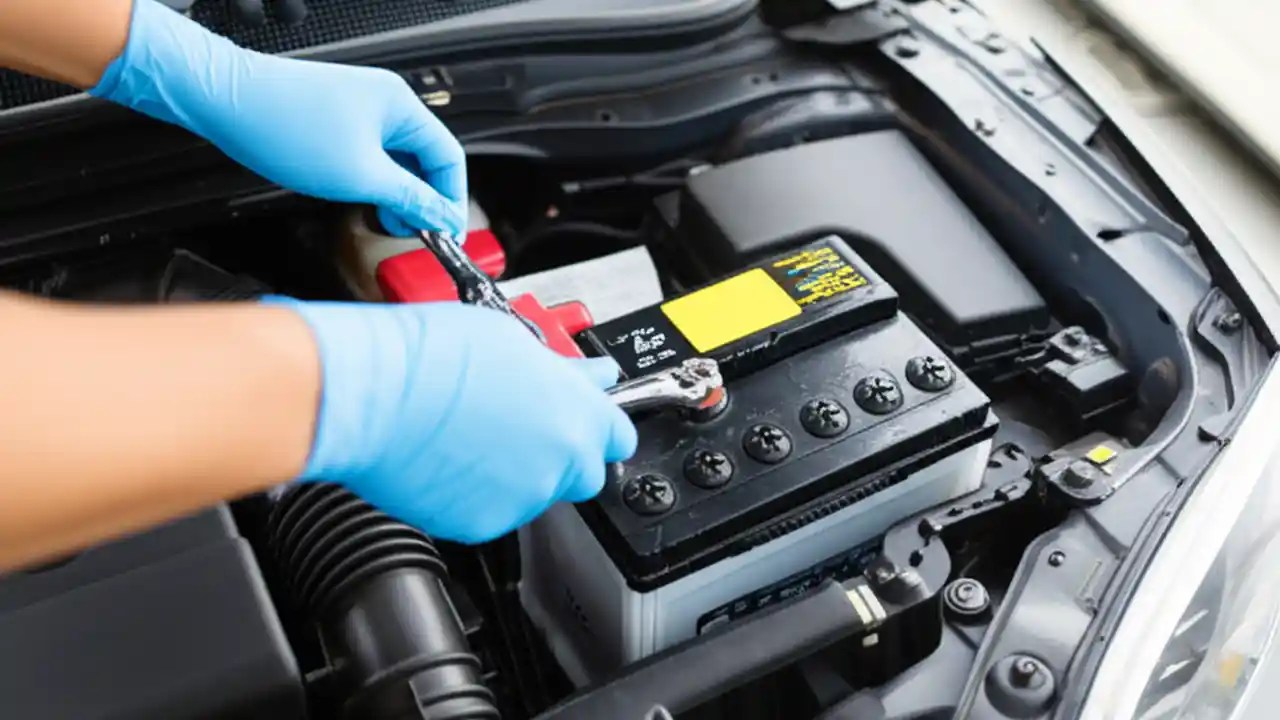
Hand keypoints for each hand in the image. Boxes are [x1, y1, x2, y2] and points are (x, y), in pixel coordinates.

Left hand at [90, 0, 464, 236]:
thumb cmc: (284, 124)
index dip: (451, 199)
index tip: (445, 232)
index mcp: (401, 106)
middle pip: (425, 160)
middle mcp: (385, 102)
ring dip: (396, 193)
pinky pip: (371, 155)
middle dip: (422, 199)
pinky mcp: (336, 120)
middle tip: (410, 231)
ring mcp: (359, 109)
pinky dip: (373, 181)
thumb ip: (409, 199)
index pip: (449, 158)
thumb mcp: (360, 176)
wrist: (223, 100)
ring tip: (383, 218)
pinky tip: (360, 198)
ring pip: (397, 161)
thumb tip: (439, 216)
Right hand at [265, 297, 637, 543]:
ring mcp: (522, 498)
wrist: (376, 393)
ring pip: (533, 494)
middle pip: (583, 473)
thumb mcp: (512, 341)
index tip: (586, 422)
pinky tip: (450, 460)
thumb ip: (560, 372)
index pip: (619, 436)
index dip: (600, 428)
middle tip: (522, 429)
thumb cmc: (433, 356)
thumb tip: (587, 377)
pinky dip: (476, 495)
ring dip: (515, 474)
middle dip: (561, 456)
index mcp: (576, 413)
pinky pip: (491, 512)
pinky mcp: (481, 524)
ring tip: (471, 437)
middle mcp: (559, 462)